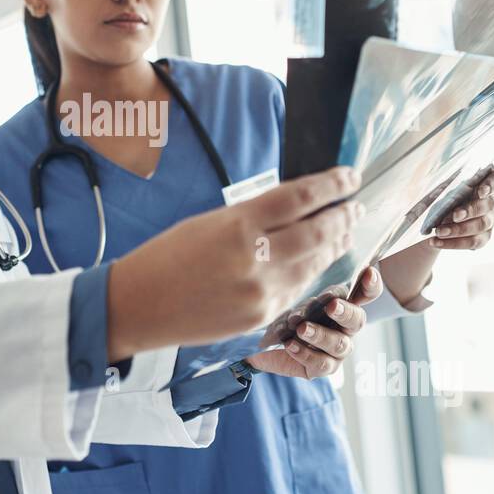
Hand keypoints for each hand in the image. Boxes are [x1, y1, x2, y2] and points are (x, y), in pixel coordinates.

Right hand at [107, 166, 364, 360]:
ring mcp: (261, 292)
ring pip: (314, 263)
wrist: (138, 307)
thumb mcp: (209, 222)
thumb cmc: (167, 258)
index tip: (350, 177)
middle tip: (355, 206)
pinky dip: (313, 271)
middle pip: (318, 231)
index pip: (300, 198)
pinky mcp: (261, 317)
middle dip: (343, 216)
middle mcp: (254, 259)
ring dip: (335, 245)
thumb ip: (253, 217)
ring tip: (346, 232)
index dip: (332, 185)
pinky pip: (298, 289)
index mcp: (237, 225)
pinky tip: (320, 261)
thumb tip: (296, 207)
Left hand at [244, 266, 383, 377]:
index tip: (368, 273)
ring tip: (302, 329)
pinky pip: (322, 363)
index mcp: (344, 304)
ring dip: (321, 335)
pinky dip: (305, 354)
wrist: (272, 344)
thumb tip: (315, 270)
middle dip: (345, 312)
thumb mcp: (293, 296)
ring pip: (339, 344)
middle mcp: (346, 327)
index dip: (371, 284)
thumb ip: (301, 284)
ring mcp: (338, 349)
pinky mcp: (326, 366)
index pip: (367, 293)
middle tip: (331, 306)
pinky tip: (291, 345)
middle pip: (357, 320)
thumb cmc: (290, 313)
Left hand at [429, 166, 493, 250]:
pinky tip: (436, 242)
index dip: (492, 184)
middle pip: (488, 205)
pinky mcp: (484, 238)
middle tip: (454, 216)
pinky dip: (452, 243)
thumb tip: (446, 202)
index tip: (481, 191)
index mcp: (484, 184)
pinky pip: (472, 242)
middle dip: (471, 210)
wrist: (436, 220)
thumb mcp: (444, 192)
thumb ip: (449, 192)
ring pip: (480, 225)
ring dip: (458, 229)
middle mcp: (491, 202)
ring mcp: (490, 220)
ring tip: (439, 232)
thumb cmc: (444, 199)